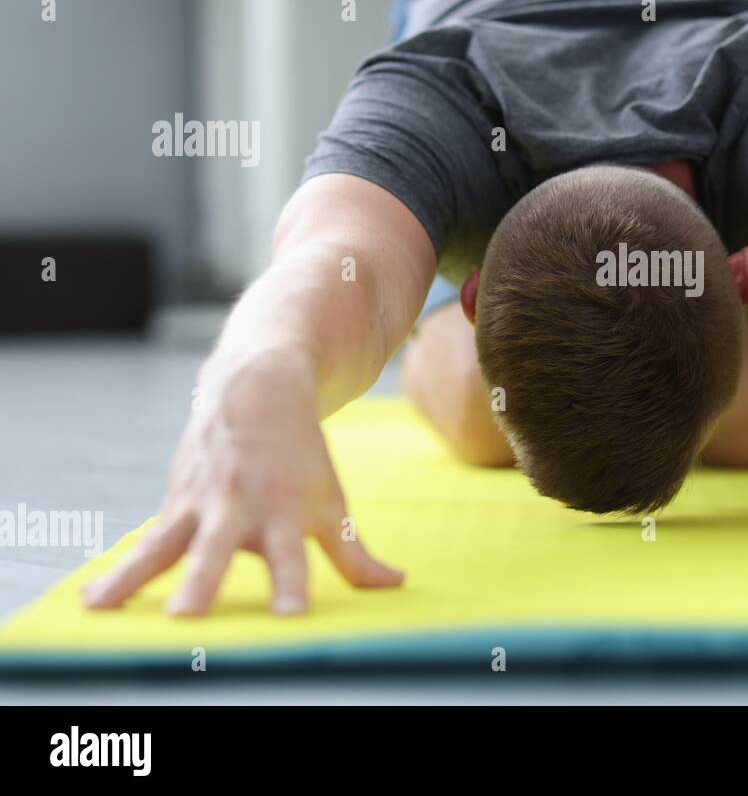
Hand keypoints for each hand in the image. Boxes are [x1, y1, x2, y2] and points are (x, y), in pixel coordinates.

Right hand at [82, 348, 402, 615]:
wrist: (258, 389)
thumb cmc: (302, 457)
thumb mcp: (331, 502)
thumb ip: (354, 553)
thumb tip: (395, 585)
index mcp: (286, 512)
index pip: (293, 559)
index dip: (292, 587)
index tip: (290, 618)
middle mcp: (240, 509)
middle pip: (218, 551)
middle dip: (202, 582)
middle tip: (185, 616)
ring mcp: (201, 505)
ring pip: (163, 545)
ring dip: (133, 576)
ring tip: (102, 606)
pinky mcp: (174, 504)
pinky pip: (144, 543)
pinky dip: (117, 570)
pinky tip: (92, 599)